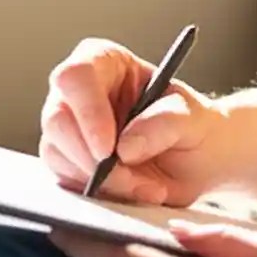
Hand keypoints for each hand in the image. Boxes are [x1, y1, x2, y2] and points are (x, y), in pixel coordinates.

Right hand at [40, 38, 224, 205]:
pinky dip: (100, 193)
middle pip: (57, 118)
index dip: (88, 111)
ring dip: (101, 180)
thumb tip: (126, 146)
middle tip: (128, 177)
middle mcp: (80, 93)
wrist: (200, 161)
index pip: (77, 75)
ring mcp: (70, 128)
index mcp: (106, 63)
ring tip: (145, 185)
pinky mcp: (69, 162)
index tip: (108, 148)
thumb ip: (164, 123)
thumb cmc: (194, 127)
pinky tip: (134, 191)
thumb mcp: (193, 118)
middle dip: (91, 157)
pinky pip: (66, 180)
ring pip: (57, 153)